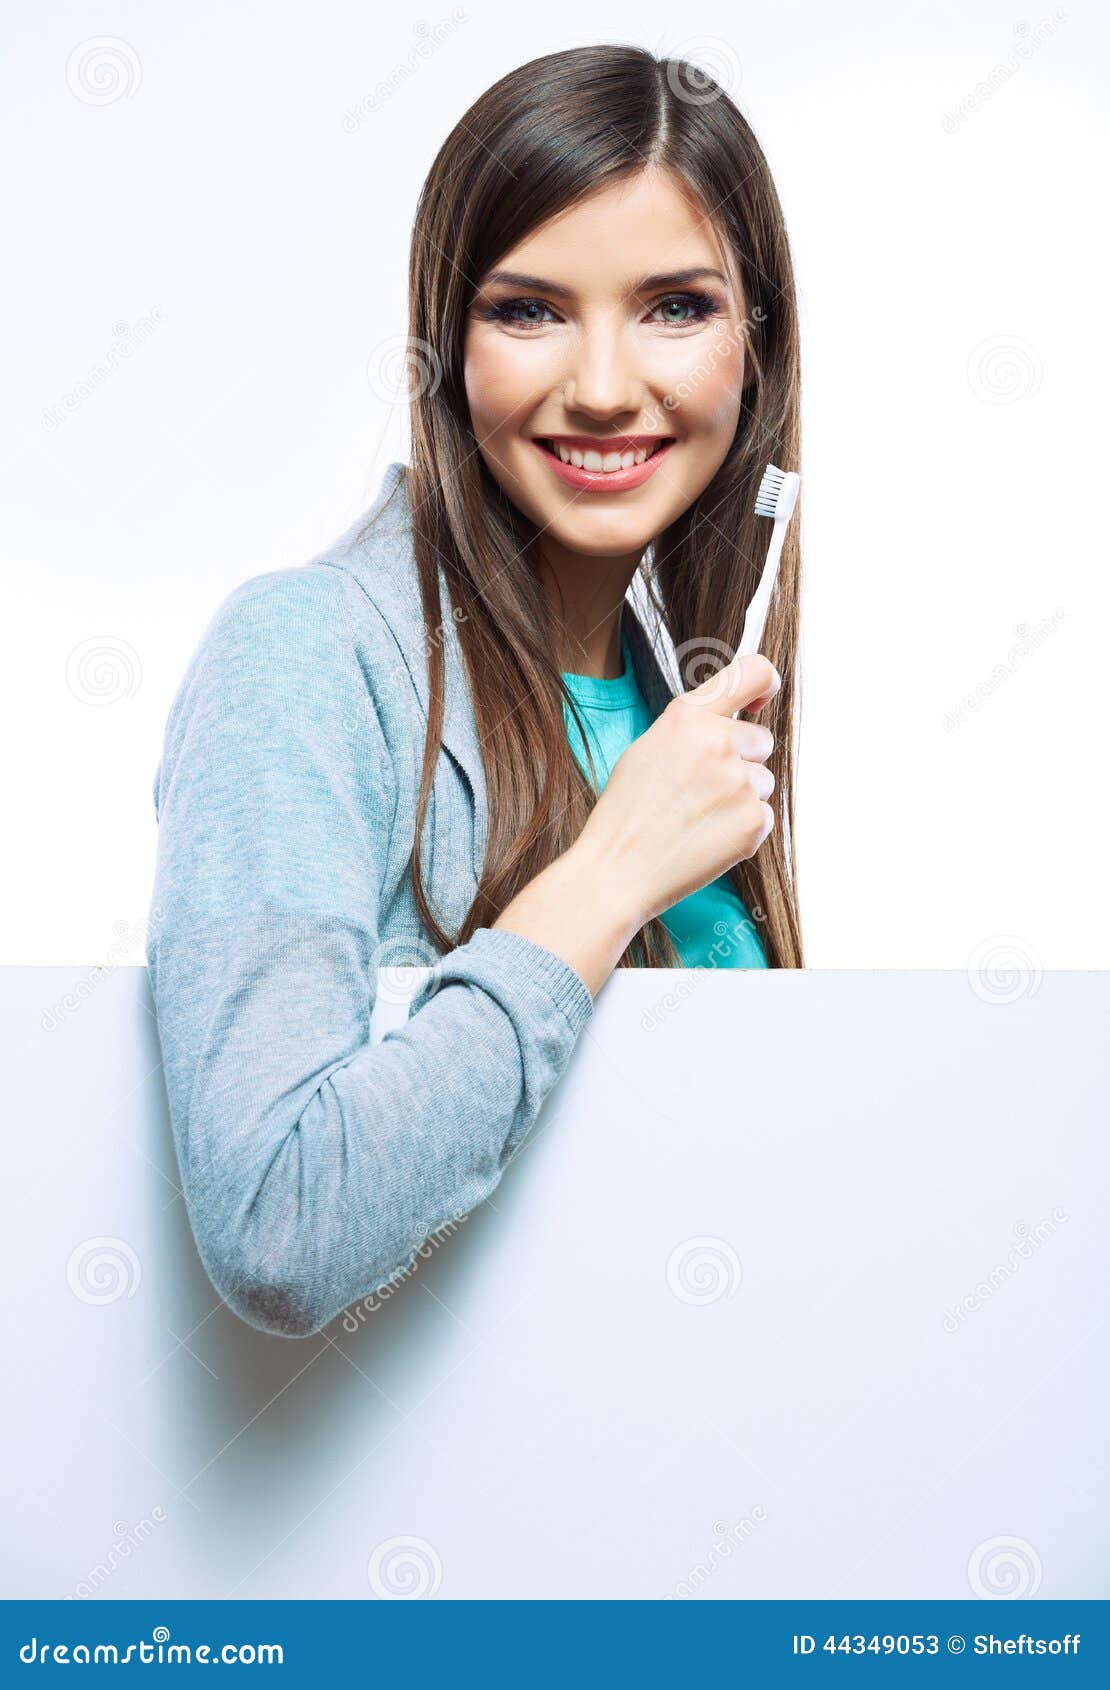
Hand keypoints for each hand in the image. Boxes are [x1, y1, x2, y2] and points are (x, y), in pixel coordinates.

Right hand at [576, 652, 779, 927]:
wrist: (616, 871)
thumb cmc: (625, 813)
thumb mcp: (648, 748)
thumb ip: (693, 728)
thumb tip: (735, 719)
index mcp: (688, 716)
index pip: (754, 673)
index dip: (765, 683)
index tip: (761, 699)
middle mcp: (718, 742)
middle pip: (761, 739)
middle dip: (741, 760)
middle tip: (700, 789)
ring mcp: (740, 782)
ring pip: (762, 781)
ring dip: (740, 797)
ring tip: (696, 818)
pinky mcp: (754, 821)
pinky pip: (763, 815)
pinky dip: (742, 828)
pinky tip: (706, 839)